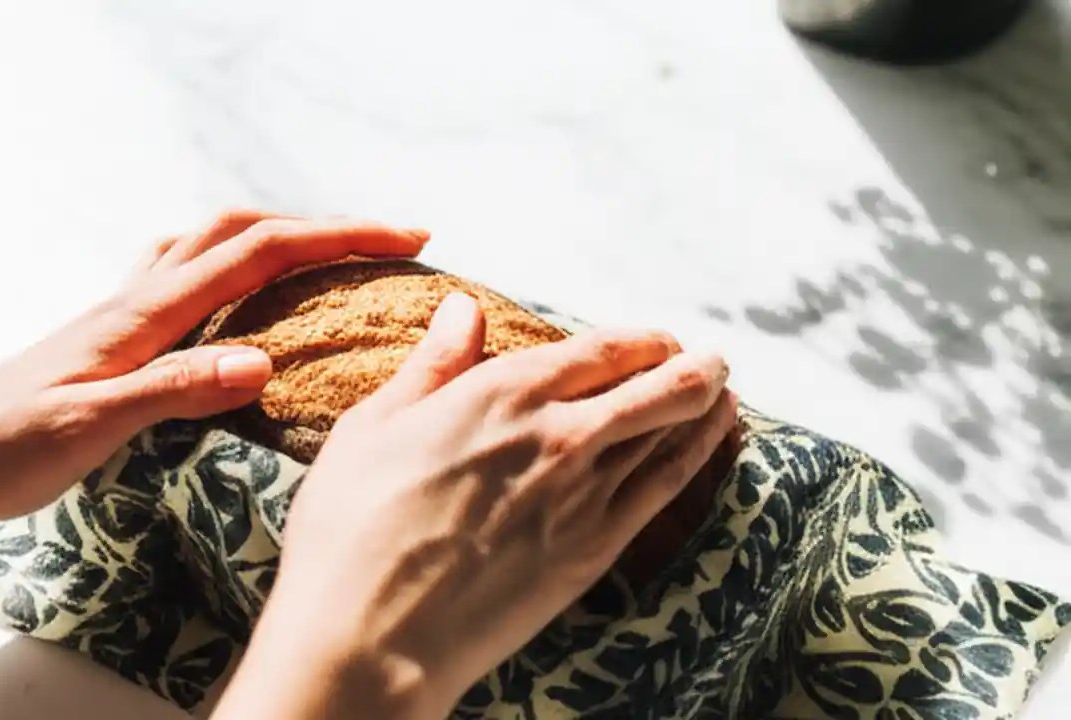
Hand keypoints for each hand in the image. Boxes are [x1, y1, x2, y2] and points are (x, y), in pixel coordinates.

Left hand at [0, 211, 427, 520]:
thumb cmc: (2, 447)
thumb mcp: (89, 427)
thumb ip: (174, 390)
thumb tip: (263, 361)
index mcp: (147, 314)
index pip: (259, 252)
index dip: (337, 236)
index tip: (403, 238)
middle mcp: (142, 298)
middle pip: (244, 228)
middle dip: (323, 225)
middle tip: (387, 242)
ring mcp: (128, 309)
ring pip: (216, 241)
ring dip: (281, 233)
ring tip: (332, 257)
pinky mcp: (118, 332)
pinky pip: (189, 272)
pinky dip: (234, 261)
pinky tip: (244, 292)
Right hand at [217, 293, 735, 718]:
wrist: (370, 635)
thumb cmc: (352, 528)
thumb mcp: (374, 425)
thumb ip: (434, 364)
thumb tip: (464, 307)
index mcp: (504, 391)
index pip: (603, 349)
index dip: (642, 340)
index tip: (658, 340)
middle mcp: (559, 432)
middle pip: (655, 385)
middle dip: (692, 366)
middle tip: (712, 359)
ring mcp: (585, 493)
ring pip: (671, 434)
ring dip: (707, 406)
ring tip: (726, 391)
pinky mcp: (594, 550)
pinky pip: (666, 490)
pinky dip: (700, 457)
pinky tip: (716, 443)